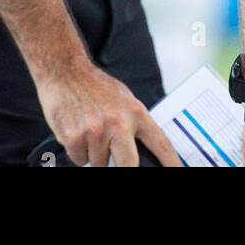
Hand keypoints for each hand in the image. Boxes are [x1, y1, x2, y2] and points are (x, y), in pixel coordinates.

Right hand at [37, 60, 181, 166]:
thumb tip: (143, 150)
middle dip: (126, 170)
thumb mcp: (123, 99)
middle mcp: (118, 123)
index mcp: (135, 112)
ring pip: (99, 164)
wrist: (65, 72)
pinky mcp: (74, 138)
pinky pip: (80, 160)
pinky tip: (77, 131)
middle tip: (123, 165)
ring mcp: (96, 132)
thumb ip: (133, 123)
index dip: (172, 162)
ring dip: (95, 155)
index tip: (179, 172)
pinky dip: (79, 152)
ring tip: (90, 131)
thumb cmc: (95, 86)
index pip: (160, 143)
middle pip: (129, 165)